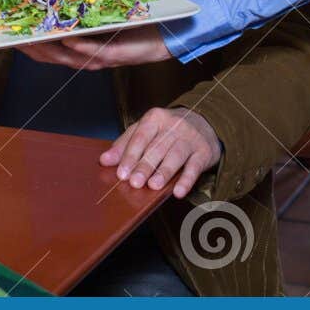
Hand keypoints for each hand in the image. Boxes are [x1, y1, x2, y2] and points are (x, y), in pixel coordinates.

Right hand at [19, 26, 173, 69]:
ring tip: (32, 37)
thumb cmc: (133, 26)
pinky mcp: (113, 54)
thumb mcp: (101, 16)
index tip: (8, 34)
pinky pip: (92, 51)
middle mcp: (85, 57)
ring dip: (49, 47)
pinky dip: (79, 46)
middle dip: (30, 46)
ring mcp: (98, 58)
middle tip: (11, 37)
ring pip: (67, 56)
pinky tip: (67, 39)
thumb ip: (81, 11)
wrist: (163, 37)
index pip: (46, 50)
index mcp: (79, 50)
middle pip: (50, 56)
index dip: (26, 43)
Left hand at [102, 106, 220, 197]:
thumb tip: (104, 160)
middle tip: (134, 183)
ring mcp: (190, 138)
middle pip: (156, 148)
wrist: (205, 121)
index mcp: (155, 118)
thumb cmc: (168, 129)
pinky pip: (195, 167)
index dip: (130, 155)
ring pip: (175, 156)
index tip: (121, 173)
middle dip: (145, 166)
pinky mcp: (204, 151)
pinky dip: (186, 180)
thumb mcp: (146, 130)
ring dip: (164, 172)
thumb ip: (125, 144)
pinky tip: (178, 192)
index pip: (140, 137)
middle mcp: (174, 125)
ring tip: (154, 186)